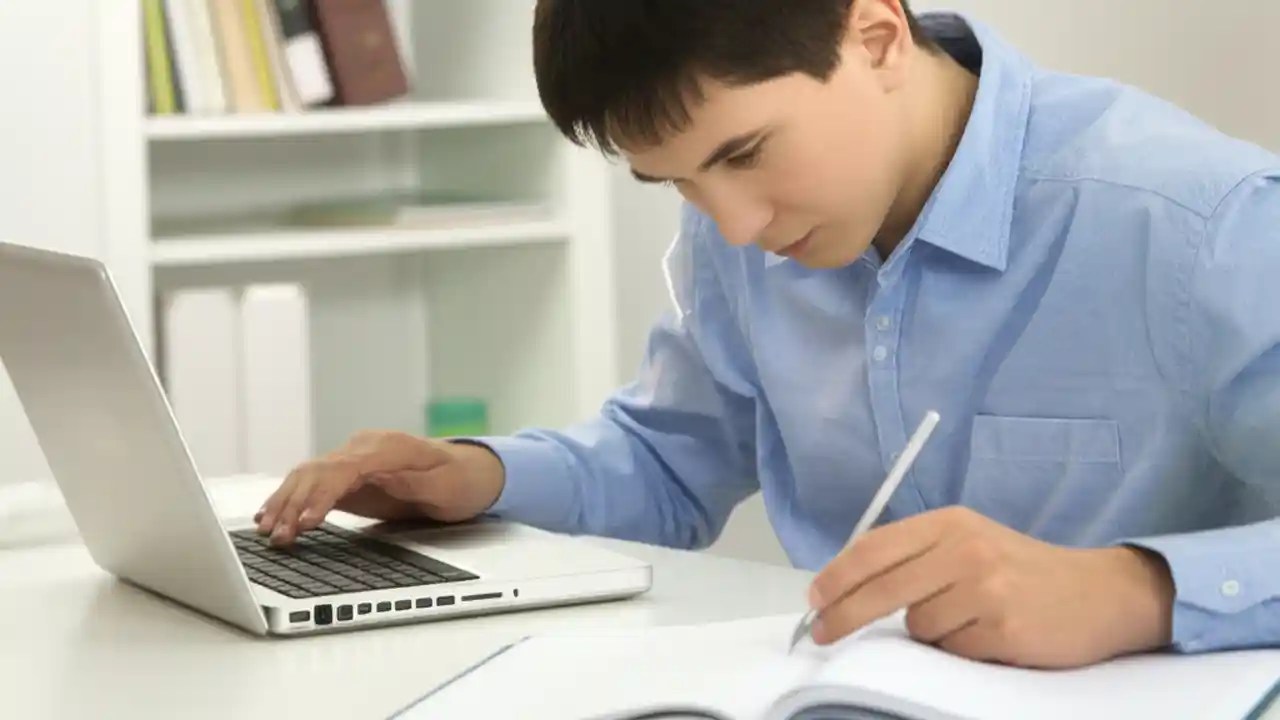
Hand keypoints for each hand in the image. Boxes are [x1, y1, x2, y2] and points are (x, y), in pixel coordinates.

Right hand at [253, 431, 505, 545]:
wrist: (467, 473)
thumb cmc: (460, 480)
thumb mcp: (446, 485)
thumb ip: (414, 480)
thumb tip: (383, 475)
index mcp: (387, 448)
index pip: (343, 469)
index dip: (320, 496)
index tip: (305, 522)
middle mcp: (364, 449)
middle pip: (317, 471)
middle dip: (293, 504)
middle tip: (277, 536)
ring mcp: (354, 460)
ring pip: (308, 476)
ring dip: (286, 502)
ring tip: (266, 531)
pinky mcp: (349, 477)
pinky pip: (313, 484)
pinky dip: (292, 500)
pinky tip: (272, 517)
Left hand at [807, 507, 1174, 667]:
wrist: (1101, 592)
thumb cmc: (1021, 569)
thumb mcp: (968, 542)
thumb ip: (916, 556)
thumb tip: (848, 586)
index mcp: (950, 523)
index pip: (875, 547)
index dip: (837, 576)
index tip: (814, 598)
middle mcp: (965, 550)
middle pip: (881, 589)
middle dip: (843, 615)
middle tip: (821, 632)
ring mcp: (986, 591)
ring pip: (917, 628)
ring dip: (930, 634)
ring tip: (969, 620)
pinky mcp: (1003, 631)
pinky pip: (951, 652)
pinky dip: (961, 651)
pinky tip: (989, 636)